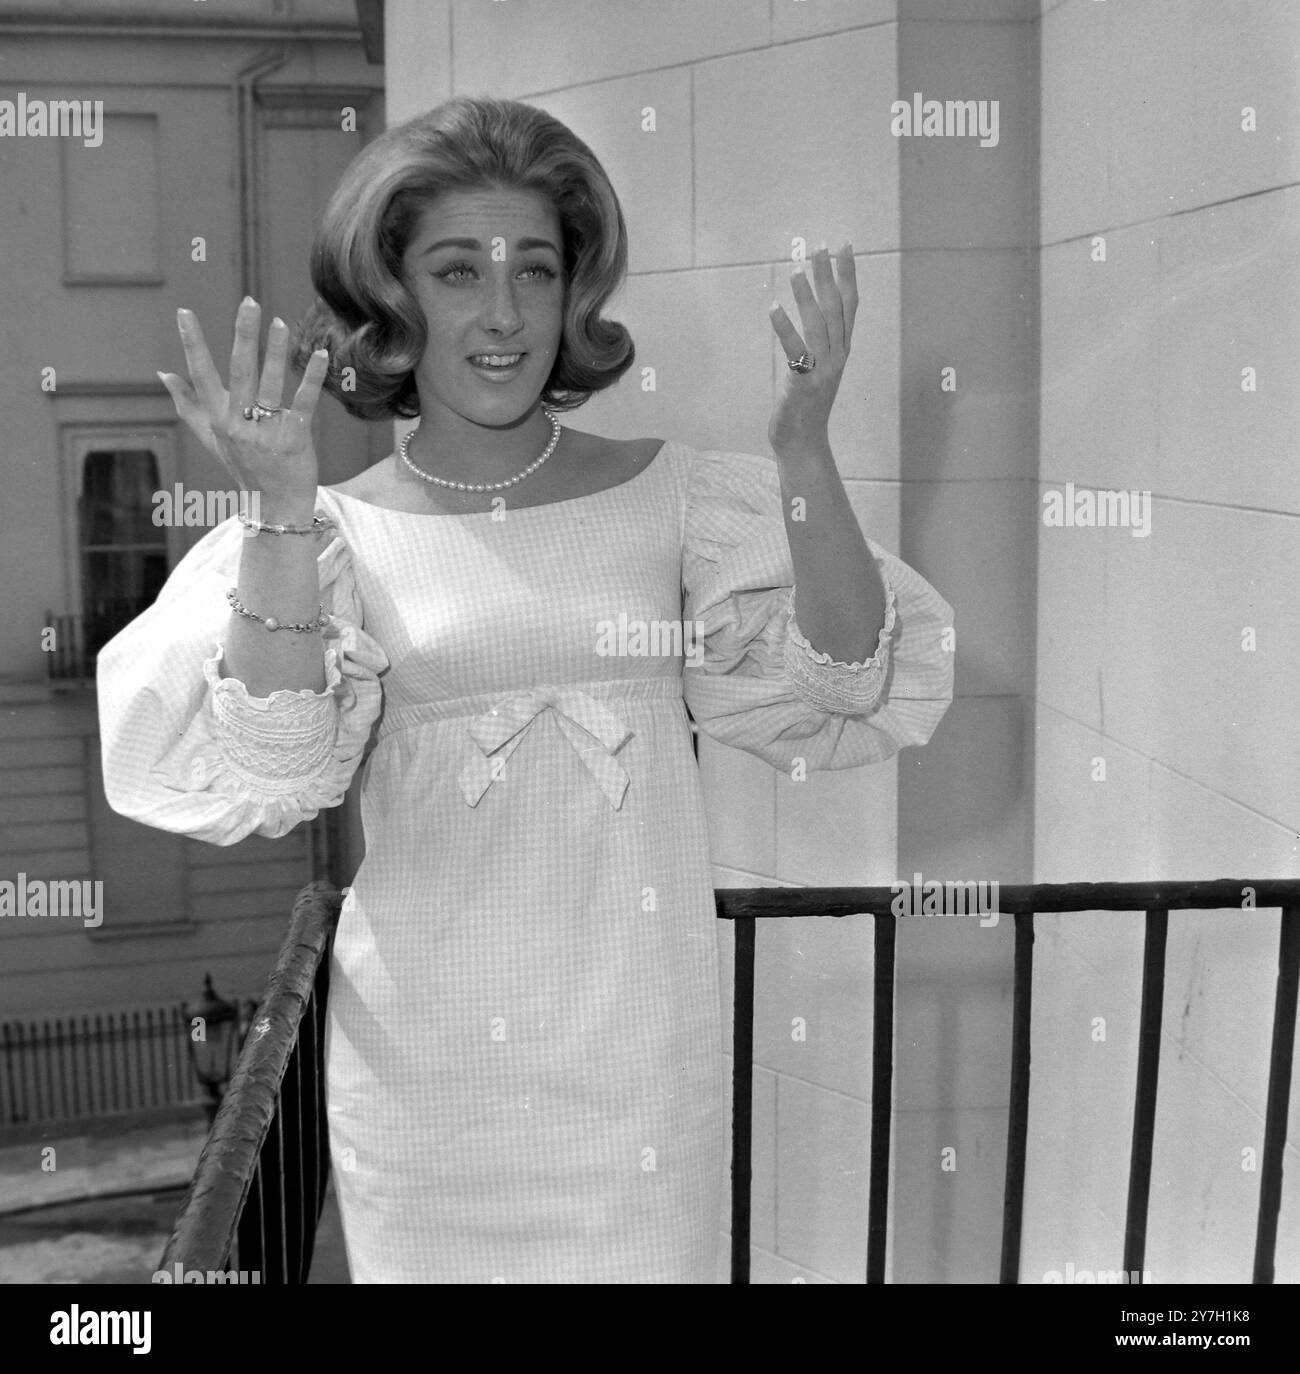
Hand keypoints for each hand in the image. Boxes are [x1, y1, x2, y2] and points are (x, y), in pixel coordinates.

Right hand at [158, 297, 328, 513]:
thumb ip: (187, 405)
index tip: (184, 312)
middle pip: (239, 372)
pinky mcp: (295, 438)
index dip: (192, 344)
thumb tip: (163, 373)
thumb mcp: (211, 438)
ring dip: (276, 352)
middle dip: (243, 335)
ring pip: (271, 385)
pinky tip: (321, 356)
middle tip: (249, 302)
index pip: (201, 375)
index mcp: (218, 419)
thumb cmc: (244, 467)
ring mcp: (267, 432)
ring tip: (280, 323)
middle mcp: (239, 424)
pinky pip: (304, 402)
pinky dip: (312, 378)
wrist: (276, 505)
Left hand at [767, 242, 857, 455]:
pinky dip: (785, 328)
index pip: (849, 306)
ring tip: (796, 270)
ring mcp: (823, 371)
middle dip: (829, 276)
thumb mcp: (816, 369)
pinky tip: (774, 308)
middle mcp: (837, 358)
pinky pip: (796, 351)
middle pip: (836, 309)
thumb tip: (810, 312)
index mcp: (841, 351)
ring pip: (819, 326)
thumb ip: (818, 343)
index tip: (845, 246)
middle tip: (819, 247)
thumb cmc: (805, 406)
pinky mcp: (804, 384)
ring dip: (807, 296)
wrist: (803, 444)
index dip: (848, 275)